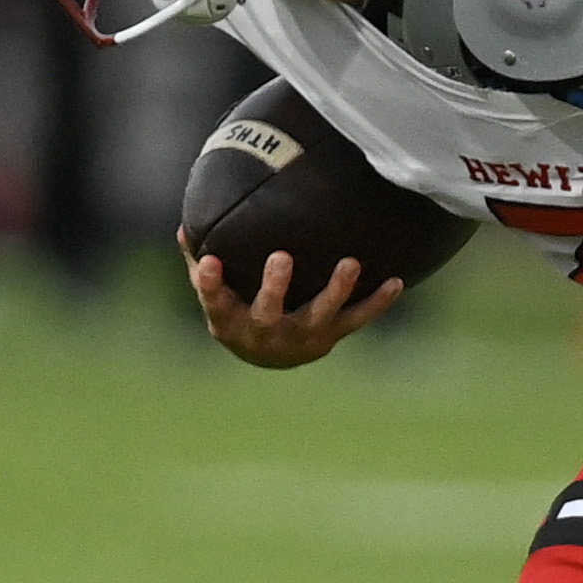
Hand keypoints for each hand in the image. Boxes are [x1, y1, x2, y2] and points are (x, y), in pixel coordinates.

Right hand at [180, 231, 402, 367]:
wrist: (268, 355)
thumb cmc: (238, 310)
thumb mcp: (217, 292)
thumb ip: (201, 262)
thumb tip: (185, 226)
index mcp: (231, 321)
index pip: (216, 301)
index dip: (210, 284)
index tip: (208, 261)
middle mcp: (266, 333)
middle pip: (269, 312)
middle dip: (275, 286)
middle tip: (281, 256)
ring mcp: (302, 336)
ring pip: (320, 315)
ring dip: (336, 289)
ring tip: (350, 262)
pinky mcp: (331, 336)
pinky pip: (357, 319)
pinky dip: (377, 302)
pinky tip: (396, 282)